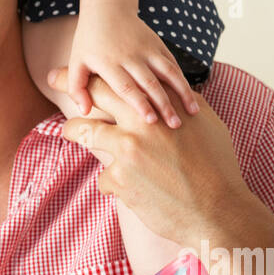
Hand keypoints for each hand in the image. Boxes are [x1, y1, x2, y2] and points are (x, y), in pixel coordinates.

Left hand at [48, 0, 199, 127]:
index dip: (139, 104)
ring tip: (192, 111)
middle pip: (150, 83)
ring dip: (182, 92)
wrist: (107, 7)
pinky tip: (190, 96)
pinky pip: (173, 63)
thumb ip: (77, 88)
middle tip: (175, 125)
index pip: (126, 87)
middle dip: (164, 104)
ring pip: (168, 72)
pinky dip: (182, 79)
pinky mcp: (158, 44)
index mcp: (109, 63)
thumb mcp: (77, 62)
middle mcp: (130, 56)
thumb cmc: (89, 40)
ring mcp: (147, 49)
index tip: (151, 121)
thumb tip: (85, 112)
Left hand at [53, 70, 251, 246]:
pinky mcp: (121, 178)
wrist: (218, 210)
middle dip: (71, 85)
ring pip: (84, 132)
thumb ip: (185, 105)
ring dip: (72, 130)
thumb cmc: (217, 168)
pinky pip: (103, 176)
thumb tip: (174, 92)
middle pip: (97, 94)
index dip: (98, 70)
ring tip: (67, 131)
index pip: (123, 79)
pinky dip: (113, 182)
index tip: (82, 64)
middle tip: (56, 79)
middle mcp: (143, 122)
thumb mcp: (207, 125)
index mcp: (163, 105)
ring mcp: (128, 149)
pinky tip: (124, 190)